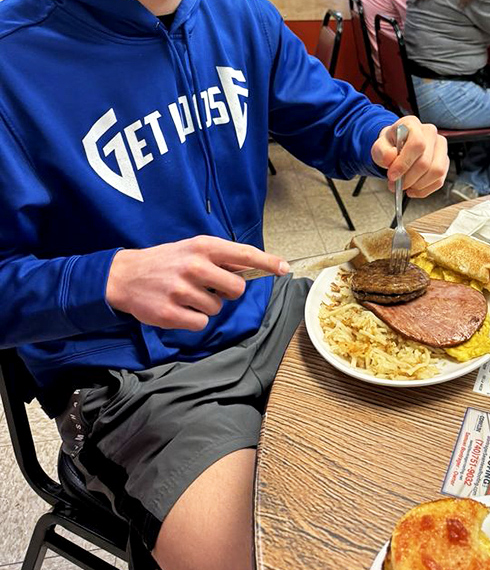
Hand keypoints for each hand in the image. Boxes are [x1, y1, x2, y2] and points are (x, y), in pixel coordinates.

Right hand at [106, 236, 289, 330]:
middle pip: (237, 289)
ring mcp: (182, 290)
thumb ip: (219, 258)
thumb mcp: (192, 249)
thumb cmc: (166, 262)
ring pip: (218, 308)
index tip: (284, 268)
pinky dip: (194, 319)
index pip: (243, 254)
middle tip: (209, 287)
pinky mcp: (172, 313)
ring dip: (207, 306)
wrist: (125, 276)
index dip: (267, 262)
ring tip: (186, 295)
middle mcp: (195, 266)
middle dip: (228, 292)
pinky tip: (179, 308)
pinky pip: (201, 323)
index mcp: (203, 246)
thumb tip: (251, 269)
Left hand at [371, 116, 448, 197]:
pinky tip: (413, 189)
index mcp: (412, 124)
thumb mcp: (379, 147)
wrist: (396, 147)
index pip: (417, 144)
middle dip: (409, 179)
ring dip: (418, 185)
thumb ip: (382, 151)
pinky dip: (424, 189)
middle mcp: (430, 133)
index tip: (393, 175)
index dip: (404, 163)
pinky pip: (439, 180)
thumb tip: (390, 157)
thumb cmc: (390, 146)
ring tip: (405, 187)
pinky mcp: (444, 161)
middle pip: (426, 161)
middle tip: (395, 185)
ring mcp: (440, 147)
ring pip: (436, 172)